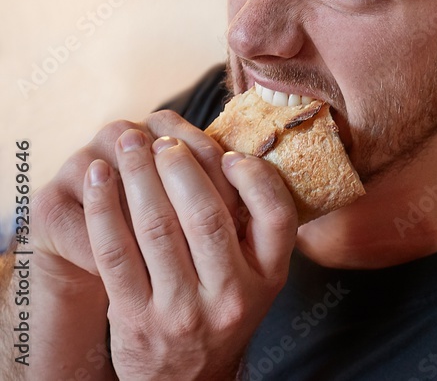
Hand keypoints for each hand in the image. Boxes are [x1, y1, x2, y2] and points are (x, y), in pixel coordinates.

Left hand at [29, 112, 244, 379]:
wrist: (185, 380)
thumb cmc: (220, 309)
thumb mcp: (256, 278)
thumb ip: (251, 227)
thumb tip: (226, 151)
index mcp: (269, 277)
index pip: (276, 216)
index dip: (253, 177)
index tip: (229, 153)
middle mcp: (232, 295)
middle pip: (207, 216)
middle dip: (180, 165)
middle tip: (163, 138)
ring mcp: (182, 310)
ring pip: (157, 228)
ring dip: (138, 176)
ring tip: (129, 142)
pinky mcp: (136, 317)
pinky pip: (115, 252)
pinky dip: (103, 208)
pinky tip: (101, 179)